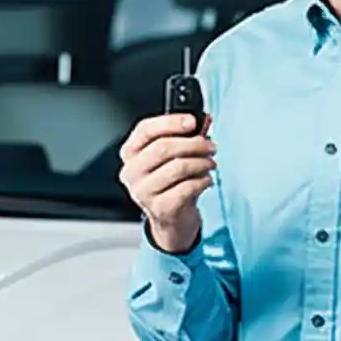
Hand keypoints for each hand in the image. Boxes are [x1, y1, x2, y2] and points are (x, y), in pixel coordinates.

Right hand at [118, 113, 215, 252]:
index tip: (192, 121)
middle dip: (194, 143)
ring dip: (202, 162)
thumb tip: (202, 122)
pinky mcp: (160, 208)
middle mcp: (131, 172)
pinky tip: (206, 180)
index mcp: (130, 153)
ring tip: (210, 163)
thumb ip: (180, 138)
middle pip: (164, 148)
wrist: (171, 219)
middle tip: (210, 146)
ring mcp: (143, 192)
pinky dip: (203, 180)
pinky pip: (187, 187)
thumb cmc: (170, 182)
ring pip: (178, 167)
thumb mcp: (169, 158)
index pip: (145, 130)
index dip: (170, 122)